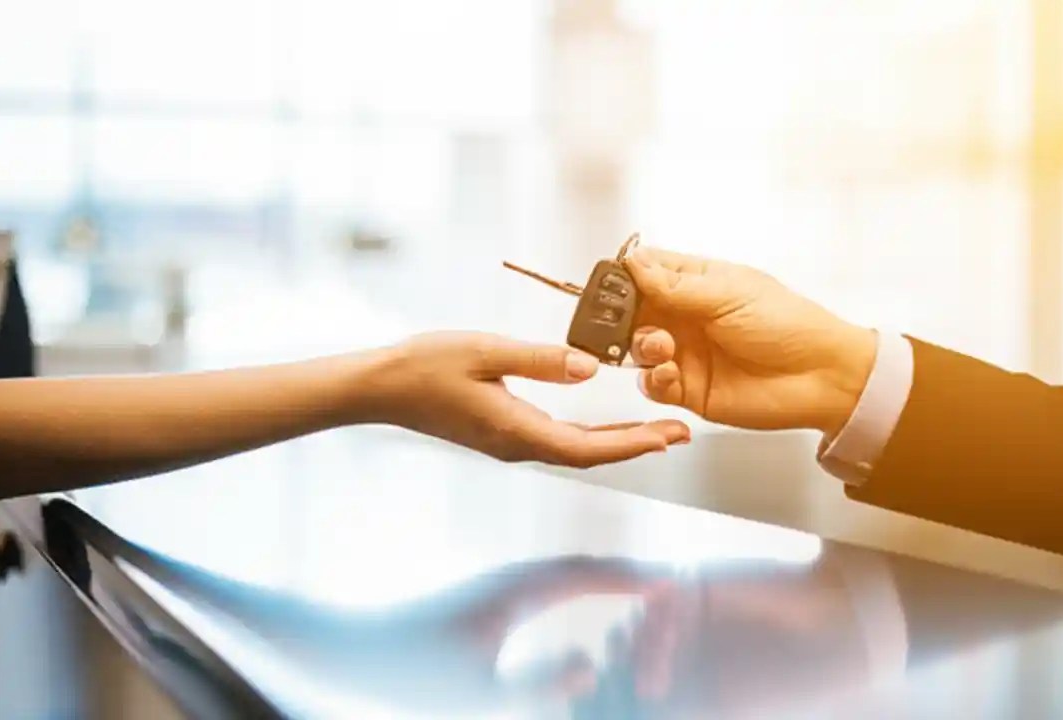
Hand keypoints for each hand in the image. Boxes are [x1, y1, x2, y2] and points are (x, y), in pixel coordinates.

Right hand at [354, 331, 689, 466]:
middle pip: (590, 453)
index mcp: (517, 429)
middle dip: (638, 443)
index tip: (670, 437)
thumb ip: (540, 361)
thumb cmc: (426, 366)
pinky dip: (591, 433)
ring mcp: (510, 442)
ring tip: (656, 429)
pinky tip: (606, 423)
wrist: (381, 388)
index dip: (633, 444)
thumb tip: (590, 368)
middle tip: (681, 433)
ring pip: (576, 448)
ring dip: (618, 439)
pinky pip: (559, 439)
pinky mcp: (503, 433)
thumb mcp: (486, 351)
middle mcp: (518, 444)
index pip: (588, 447)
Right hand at [622, 248, 876, 434]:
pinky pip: (653, 385)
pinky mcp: (689, 390)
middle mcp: (687, 317)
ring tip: (662, 346)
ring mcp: (686, 353)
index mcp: (697, 284)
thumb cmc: (788, 324)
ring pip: (638, 348)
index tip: (611, 284)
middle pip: (634, 312)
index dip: (625, 275)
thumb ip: (674, 285)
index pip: (647, 271)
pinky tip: (670, 373)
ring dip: (641, 346)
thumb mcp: (728, 293)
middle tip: (623, 321)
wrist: (820, 377)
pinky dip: (653, 379)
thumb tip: (632, 262)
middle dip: (622, 317)